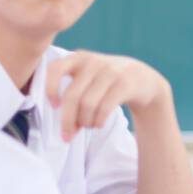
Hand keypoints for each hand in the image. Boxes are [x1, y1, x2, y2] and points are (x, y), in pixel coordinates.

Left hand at [46, 50, 169, 140]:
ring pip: (87, 105)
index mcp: (79, 58)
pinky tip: (98, 124)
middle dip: (67, 120)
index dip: (50, 89)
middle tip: (67, 135)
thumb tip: (66, 130)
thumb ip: (73, 95)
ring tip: (88, 125)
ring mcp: (111, 71)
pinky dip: (98, 121)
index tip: (55, 106)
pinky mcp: (125, 84)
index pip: (55, 69)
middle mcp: (93, 62)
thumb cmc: (107, 83)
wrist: (143, 78)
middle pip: (72, 96)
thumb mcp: (88, 76)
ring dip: (85, 122)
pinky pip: (104, 108)